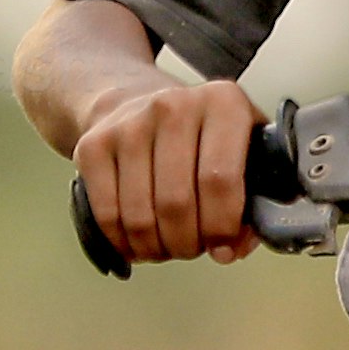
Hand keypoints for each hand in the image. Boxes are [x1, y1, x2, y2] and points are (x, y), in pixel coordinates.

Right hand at [72, 73, 268, 262]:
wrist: (136, 100)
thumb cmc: (199, 136)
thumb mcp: (244, 149)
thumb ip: (255, 200)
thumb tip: (230, 249)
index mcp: (223, 103)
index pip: (221, 180)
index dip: (222, 227)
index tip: (222, 247)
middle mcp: (174, 106)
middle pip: (177, 203)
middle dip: (188, 243)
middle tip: (193, 248)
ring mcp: (129, 124)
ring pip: (141, 216)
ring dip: (156, 247)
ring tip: (167, 246)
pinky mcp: (93, 145)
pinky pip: (107, 214)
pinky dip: (123, 242)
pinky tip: (137, 241)